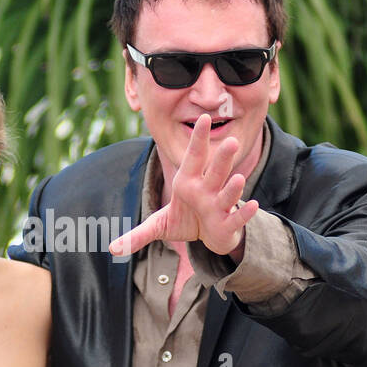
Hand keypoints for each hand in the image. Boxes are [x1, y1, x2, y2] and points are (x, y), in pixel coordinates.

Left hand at [109, 113, 260, 258]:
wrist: (208, 236)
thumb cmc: (185, 220)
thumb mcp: (158, 226)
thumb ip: (137, 235)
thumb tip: (112, 248)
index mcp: (188, 182)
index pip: (194, 158)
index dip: (198, 139)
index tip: (202, 118)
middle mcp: (206, 190)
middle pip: (215, 171)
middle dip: (222, 158)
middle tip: (230, 141)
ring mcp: (218, 207)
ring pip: (227, 194)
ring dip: (233, 187)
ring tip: (238, 178)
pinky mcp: (227, 224)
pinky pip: (236, 218)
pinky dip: (244, 213)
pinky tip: (253, 205)